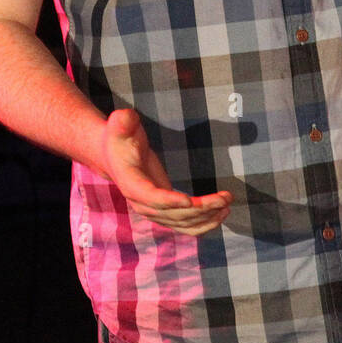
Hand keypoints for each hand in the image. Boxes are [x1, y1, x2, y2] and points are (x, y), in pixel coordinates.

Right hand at [100, 108, 231, 235]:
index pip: (150, 197)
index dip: (169, 201)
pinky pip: (184, 225)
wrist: (114, 156)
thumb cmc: (119, 139)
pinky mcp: (164, 211)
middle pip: (173, 214)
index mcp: (131, 184)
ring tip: (226, 205)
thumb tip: (126, 117)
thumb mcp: (119, 126)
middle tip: (224, 198)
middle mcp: (142, 203)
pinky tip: (220, 215)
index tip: (189, 200)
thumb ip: (122, 121)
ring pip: (182, 223)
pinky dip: (203, 223)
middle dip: (201, 208)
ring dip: (206, 217)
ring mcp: (154, 211)